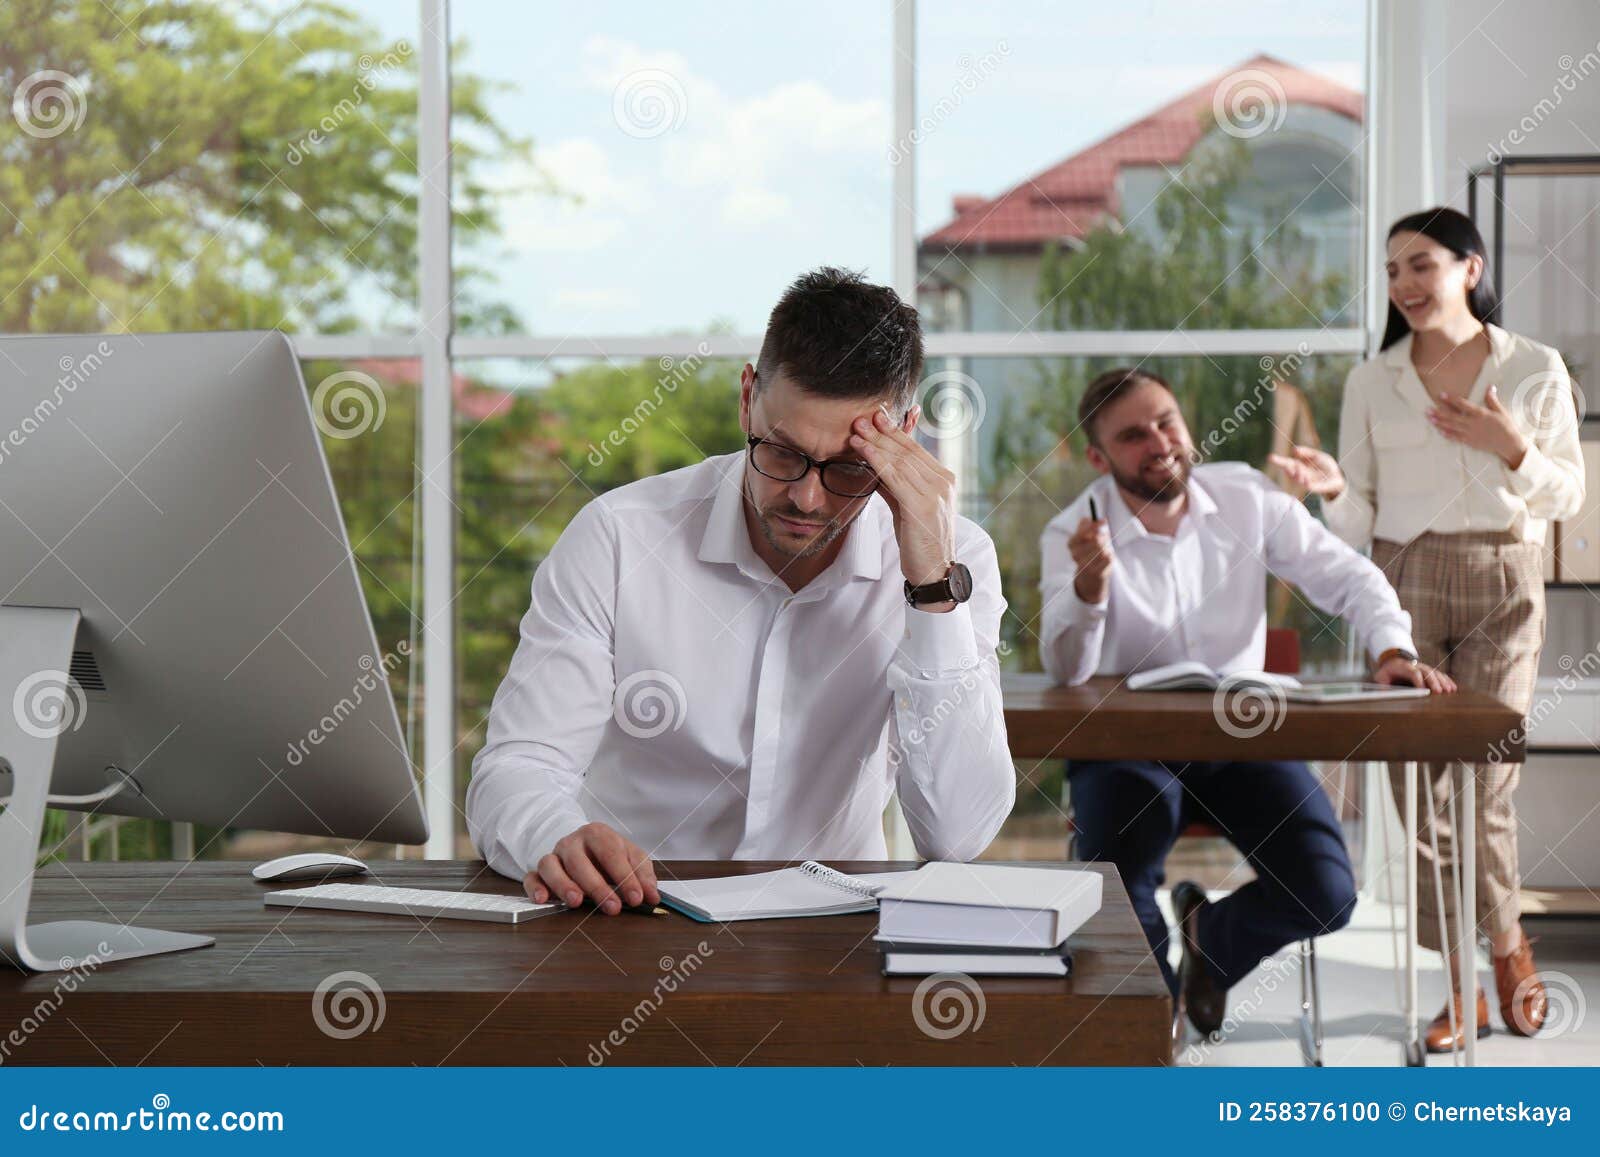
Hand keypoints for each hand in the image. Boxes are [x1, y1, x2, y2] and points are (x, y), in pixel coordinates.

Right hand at [525, 821, 659, 913]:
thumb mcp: (631, 858)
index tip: (636, 898)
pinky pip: (531, 877)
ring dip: (563, 885)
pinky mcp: (539, 871)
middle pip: (580, 861)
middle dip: (597, 886)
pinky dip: (535, 888)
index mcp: (598, 834)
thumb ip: (643, 875)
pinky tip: (544, 900)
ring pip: (551, 866)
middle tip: (613, 908)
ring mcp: (554, 855)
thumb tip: (653, 896)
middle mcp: (572, 842)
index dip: (625, 876)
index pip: (611, 852)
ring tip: (577, 902)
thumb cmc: (609, 854)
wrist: (582, 845)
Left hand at [849, 406, 958, 605]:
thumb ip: (895, 484)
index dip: (894, 432)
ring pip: (900, 462)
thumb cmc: (919, 540)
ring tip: (856, 431)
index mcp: (944, 479)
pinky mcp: (922, 506)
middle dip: (882, 433)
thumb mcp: (907, 506)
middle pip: (907, 451)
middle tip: (861, 418)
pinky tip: (864, 452)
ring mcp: (935, 493)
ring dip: (875, 444)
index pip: (915, 450)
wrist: (933, 572)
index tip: (877, 417)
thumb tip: (875, 464)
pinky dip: (878, 462)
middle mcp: (943, 482)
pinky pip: (896, 479)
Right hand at [1067, 515, 1112, 603]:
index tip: (1103, 520)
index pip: (1081, 532)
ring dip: (1106, 546)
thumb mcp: (1086, 539)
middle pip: (1095, 540)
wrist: (1089, 578)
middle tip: (1105, 536)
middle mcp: (1075, 555)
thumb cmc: (1089, 553)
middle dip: (1103, 536)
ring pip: (1102, 548)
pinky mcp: (1097, 572)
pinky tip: (1106, 557)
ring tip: (1104, 548)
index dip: (1093, 526)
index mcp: (1071, 544)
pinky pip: (1108, 557)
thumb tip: (1093, 519)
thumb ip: (1087, 527)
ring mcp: (1086, 565)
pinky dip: (1110, 555)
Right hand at [1267, 444, 1345, 499]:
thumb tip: (1294, 450)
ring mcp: (1305, 481)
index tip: (1270, 457)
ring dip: (1298, 475)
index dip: (1278, 460)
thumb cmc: (1324, 464)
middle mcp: (1299, 474)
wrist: (1337, 476)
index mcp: (1298, 465)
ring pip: (1297, 479)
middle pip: (1289, 471)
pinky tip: (1306, 481)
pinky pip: (1308, 486)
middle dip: (1287, 468)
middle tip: (1290, 465)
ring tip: (1301, 471)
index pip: (1286, 463)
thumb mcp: (1315, 455)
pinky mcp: (1314, 487)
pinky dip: (1307, 483)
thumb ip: (1305, 452)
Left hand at [1373, 655, 1455, 692]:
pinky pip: (1440, 675)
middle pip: (1427, 672)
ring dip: (1443, 682)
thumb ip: (1382, 684)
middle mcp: (1416, 666)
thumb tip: (1384, 693)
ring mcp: (1424, 668)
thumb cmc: (1387, 672)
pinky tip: (1453, 688)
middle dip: (1433, 682)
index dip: (1418, 680)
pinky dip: (1447, 681)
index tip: (1423, 689)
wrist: (1393, 661)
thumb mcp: (1380, 676)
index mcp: (1403, 667)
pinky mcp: (1429, 672)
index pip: (1413, 672)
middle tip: (1439, 692)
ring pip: (1435, 673)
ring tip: (1449, 691)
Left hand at [1427, 385, 1528, 467]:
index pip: (1463, 405)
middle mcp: (1474, 423)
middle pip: (1453, 417)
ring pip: (1452, 427)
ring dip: (1440, 423)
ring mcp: (1471, 433)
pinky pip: (1456, 438)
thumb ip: (1491, 399)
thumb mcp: (1500, 411)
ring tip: (1429, 419)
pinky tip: (1439, 431)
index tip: (1441, 395)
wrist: (1509, 444)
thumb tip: (1490, 387)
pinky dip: (1447, 434)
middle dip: (1439, 413)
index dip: (1451, 399)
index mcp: (1481, 414)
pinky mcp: (1470, 442)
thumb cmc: (1505, 425)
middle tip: (1427, 409)